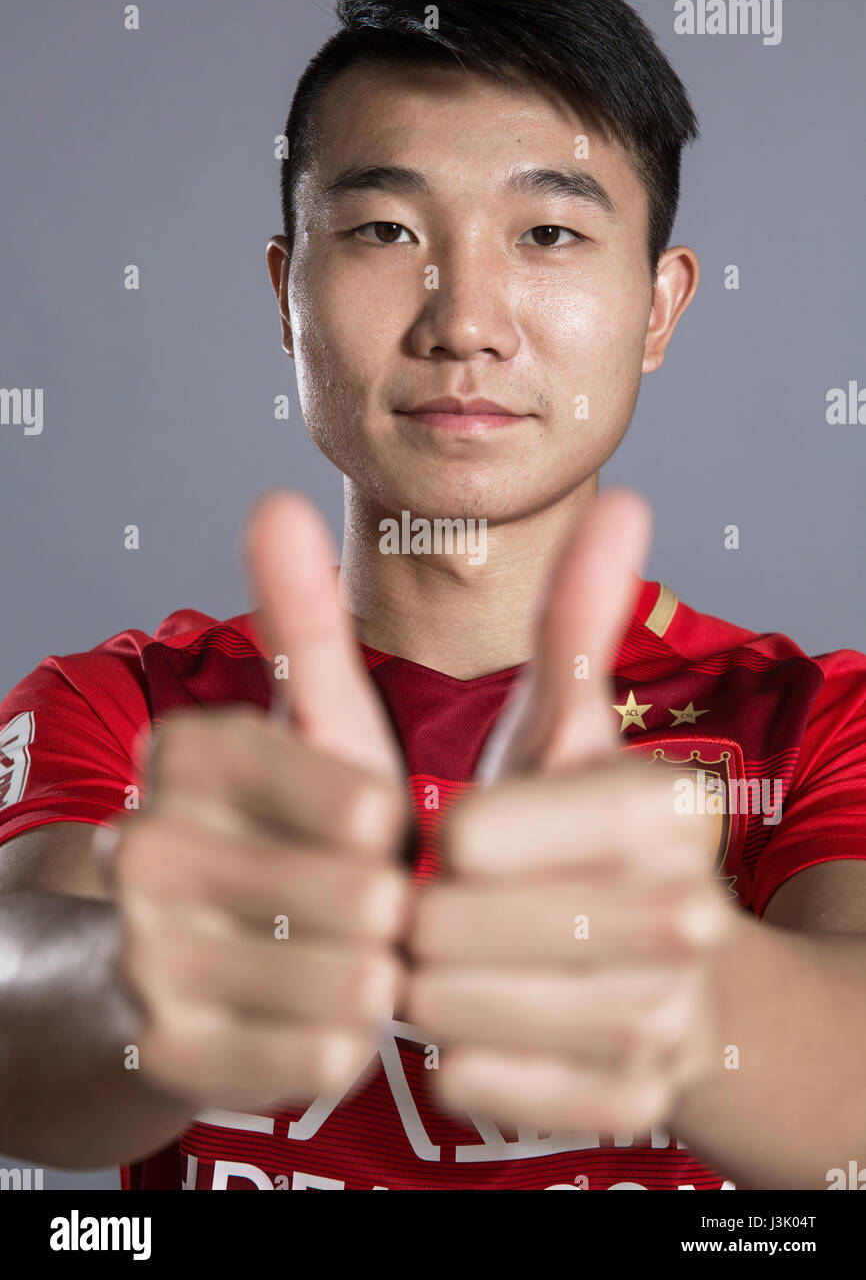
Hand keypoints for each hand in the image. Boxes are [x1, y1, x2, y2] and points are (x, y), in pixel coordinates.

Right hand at [109, 491, 412, 1111]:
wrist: (175, 965)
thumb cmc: (288, 829)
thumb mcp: (312, 726)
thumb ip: (307, 620)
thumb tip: (278, 500)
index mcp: (188, 752)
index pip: (361, 797)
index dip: (399, 828)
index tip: (379, 830)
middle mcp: (144, 846)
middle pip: (364, 895)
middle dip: (395, 906)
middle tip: (373, 904)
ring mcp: (144, 956)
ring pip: (350, 983)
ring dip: (381, 977)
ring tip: (355, 955)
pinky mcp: (164, 1053)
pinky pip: (318, 1059)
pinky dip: (347, 1040)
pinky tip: (326, 1012)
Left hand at [406, 488, 738, 1136]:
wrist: (658, 978)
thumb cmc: (576, 833)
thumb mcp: (560, 726)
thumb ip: (570, 618)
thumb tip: (626, 498)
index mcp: (667, 808)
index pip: (475, 832)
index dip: (440, 836)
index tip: (452, 835)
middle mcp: (686, 916)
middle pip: (453, 925)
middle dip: (423, 914)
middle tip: (441, 904)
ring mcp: (665, 1020)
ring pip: (456, 1009)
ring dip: (429, 981)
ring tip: (457, 954)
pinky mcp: (630, 1102)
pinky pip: (477, 1079)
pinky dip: (455, 1048)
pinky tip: (481, 1016)